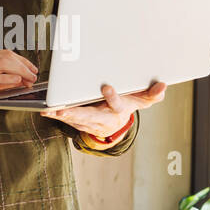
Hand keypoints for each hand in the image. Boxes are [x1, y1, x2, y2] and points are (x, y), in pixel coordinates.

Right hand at [0, 49, 38, 122]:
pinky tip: (16, 81)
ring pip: (2, 63)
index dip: (23, 61)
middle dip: (24, 66)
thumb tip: (22, 80)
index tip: (33, 70)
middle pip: (7, 56)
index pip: (7, 53)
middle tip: (34, 76)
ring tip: (28, 79)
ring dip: (19, 71)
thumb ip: (2, 81)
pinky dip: (6, 78)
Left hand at [41, 81, 166, 140]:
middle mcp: (103, 119)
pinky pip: (67, 120)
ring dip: (62, 115)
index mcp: (118, 111)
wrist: (115, 123)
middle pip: (90, 116)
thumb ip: (152, 94)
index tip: (107, 87)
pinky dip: (56, 115)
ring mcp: (90, 123)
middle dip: (77, 113)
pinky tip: (46, 111)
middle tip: (64, 108)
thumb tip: (163, 86)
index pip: (117, 104)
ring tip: (50, 109)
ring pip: (75, 120)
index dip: (113, 97)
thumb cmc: (126, 105)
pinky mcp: (79, 123)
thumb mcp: (141, 101)